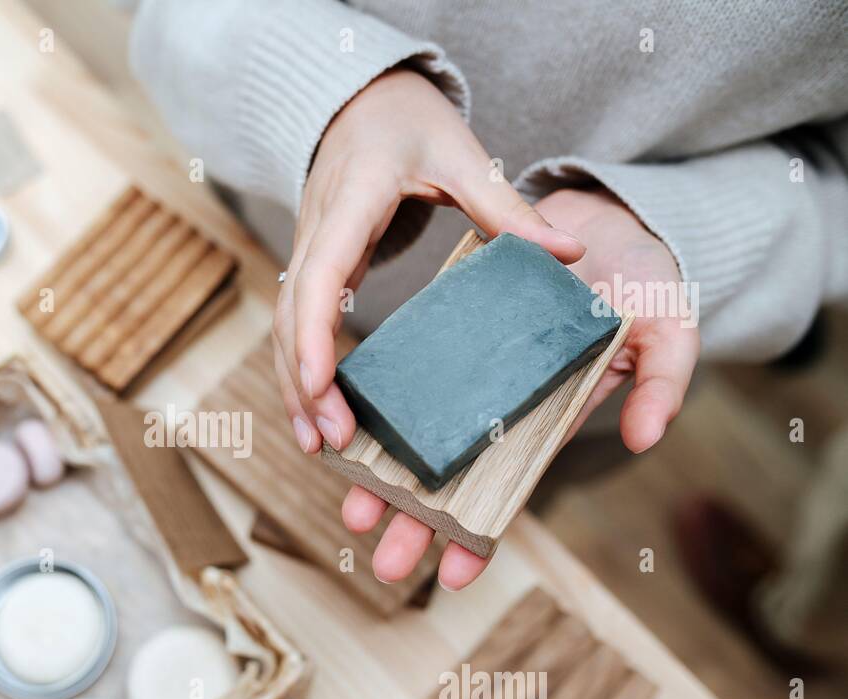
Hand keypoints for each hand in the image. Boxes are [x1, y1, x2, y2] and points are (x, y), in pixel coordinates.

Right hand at [274, 68, 585, 458]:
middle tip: (332, 441)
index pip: (319, 275)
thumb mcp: (462, 154)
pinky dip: (301, 369)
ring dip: (294, 387)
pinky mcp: (313, 266)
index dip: (313, 333)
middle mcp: (317, 229)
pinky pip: (296, 323)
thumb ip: (507, 206)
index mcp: (351, 200)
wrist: (359, 100)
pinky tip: (318, 411)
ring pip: (285, 326)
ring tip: (318, 445)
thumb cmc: (408, 120)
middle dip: (304, 381)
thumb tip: (568, 252)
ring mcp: (307, 249)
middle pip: (292, 316)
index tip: (321, 384)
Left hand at [343, 186, 698, 588]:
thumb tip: (648, 437)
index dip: (482, 533)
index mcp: (548, 422)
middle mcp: (501, 408)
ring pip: (418, 437)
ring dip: (385, 477)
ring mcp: (469, 374)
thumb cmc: (641, 280)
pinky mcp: (445, 332)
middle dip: (419, 522)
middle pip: (453, 478)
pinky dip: (379, 407)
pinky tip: (345, 435)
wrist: (602, 219)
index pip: (508, 490)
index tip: (455, 576)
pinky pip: (406, 378)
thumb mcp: (667, 331)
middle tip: (386, 563)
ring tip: (354, 514)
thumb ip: (663, 383)